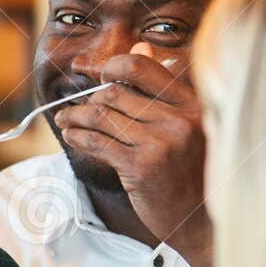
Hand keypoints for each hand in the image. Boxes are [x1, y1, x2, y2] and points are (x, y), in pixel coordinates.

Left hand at [53, 44, 210, 266]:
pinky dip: (78, 137)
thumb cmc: (191, 172)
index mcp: (193, 103)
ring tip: (66, 120)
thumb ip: (163, 87)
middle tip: (77, 109)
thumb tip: (140, 46)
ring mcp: (160, 143)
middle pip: (116, 93)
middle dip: (90, 100)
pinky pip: (98, 143)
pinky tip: (71, 136)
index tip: (99, 75)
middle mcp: (179, 119)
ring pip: (102, 116)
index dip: (114, 66)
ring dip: (76, 117)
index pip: (144, 68)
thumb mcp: (186, 124)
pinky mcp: (141, 167)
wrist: (200, 220)